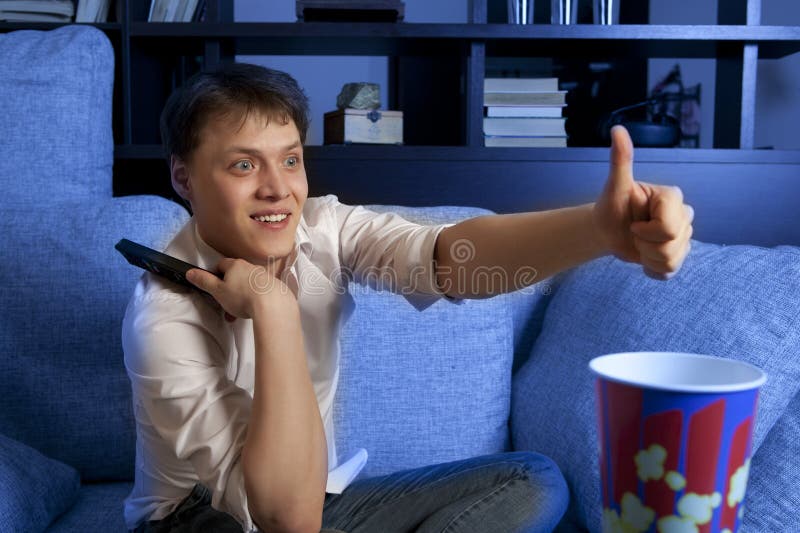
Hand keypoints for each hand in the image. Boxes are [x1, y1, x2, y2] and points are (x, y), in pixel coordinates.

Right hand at [186, 258, 292, 319]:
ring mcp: (263, 277)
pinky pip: (259, 292)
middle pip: (235, 277)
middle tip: (224, 304)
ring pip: (247, 286)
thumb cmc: (244, 296)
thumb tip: (191, 273)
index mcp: (235, 265)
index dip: (215, 276)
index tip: (213, 287)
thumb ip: (203, 281)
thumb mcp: (217, 290)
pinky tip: (251, 311)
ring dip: (240, 298)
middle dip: (228, 291)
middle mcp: (251, 268)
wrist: (272, 305)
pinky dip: (254, 301)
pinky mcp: (273, 287)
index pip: (221, 265)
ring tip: (237, 313)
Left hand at [593, 125, 693, 279]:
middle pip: (672, 243)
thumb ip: (620, 160)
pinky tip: (642, 258)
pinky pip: (669, 272)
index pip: (669, 225)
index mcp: (672, 197)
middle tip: (634, 233)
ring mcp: (684, 237)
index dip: (647, 230)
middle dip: (645, 244)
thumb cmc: (611, 206)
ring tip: (638, 243)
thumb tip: (617, 130)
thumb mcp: (614, 186)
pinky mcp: (678, 256)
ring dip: (646, 257)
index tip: (633, 223)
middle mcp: (684, 215)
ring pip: (671, 259)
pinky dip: (650, 270)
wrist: (606, 230)